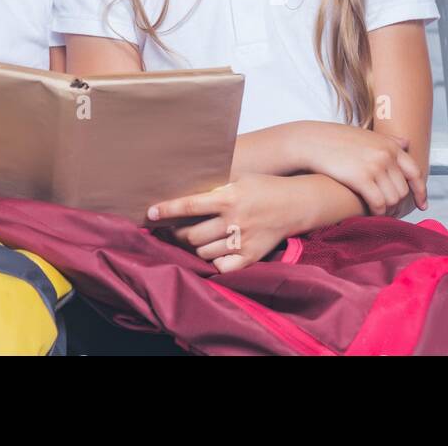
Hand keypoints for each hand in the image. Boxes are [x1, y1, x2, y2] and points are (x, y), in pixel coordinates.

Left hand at [146, 174, 307, 272]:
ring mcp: (243, 241)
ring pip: (203, 252)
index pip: (190, 205)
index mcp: (229, 197)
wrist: (296, 204)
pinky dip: (213, 261)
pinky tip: (213, 252)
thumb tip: (185, 194)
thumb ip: (215, 189)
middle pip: (192, 234)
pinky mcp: (251, 256)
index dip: (167, 210)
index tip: (151, 214)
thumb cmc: (265, 187)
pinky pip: (221, 266)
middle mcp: (235, 220)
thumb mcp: (239, 180)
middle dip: (178, 233)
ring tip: (194, 239)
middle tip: (175, 229)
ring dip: (194, 247)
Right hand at [285, 121, 426, 214]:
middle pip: (403, 190)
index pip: (415, 172)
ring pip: (393, 199)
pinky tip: (372, 213)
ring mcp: (375, 166)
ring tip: (380, 213)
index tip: (422, 205)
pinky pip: (379, 203)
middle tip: (391, 212)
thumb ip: (389, 140)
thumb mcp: (367, 136)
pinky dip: (378, 212)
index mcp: (391, 145)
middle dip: (398, 204)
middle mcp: (387, 155)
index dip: (421, 192)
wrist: (313, 141)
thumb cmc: (337, 140)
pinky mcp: (362, 178)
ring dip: (388, 210)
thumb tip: (407, 142)